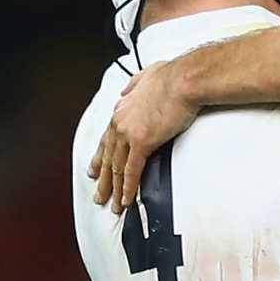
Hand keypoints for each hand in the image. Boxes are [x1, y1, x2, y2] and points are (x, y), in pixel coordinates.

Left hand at [89, 61, 199, 213]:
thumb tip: (126, 90)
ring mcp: (129, 133)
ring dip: (114, 190)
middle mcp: (120, 122)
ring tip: (113, 205)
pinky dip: (128, 188)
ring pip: (116, 168)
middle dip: (103, 180)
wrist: (184, 80)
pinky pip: (132, 171)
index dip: (100, 158)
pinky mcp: (142, 142)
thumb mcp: (146, 75)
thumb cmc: (172, 77)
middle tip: (99, 194)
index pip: (107, 139)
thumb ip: (134, 84)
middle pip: (108, 157)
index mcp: (122, 109)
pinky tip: (126, 199)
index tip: (96, 169)